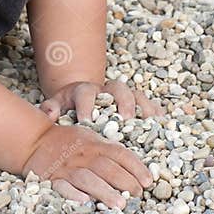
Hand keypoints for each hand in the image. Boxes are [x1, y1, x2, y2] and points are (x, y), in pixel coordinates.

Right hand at [21, 122, 153, 206]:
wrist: (35, 140)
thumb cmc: (68, 141)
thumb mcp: (89, 137)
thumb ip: (108, 150)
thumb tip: (134, 169)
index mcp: (94, 144)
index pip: (119, 153)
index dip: (135, 166)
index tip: (148, 181)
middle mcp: (83, 155)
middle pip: (106, 166)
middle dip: (125, 181)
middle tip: (138, 195)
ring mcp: (67, 168)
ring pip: (87, 178)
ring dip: (104, 191)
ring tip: (119, 205)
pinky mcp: (52, 179)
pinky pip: (62, 187)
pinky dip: (73, 194)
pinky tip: (85, 202)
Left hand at [39, 79, 164, 122]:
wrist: (84, 98)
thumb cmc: (70, 106)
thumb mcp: (58, 104)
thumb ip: (51, 108)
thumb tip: (48, 113)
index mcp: (86, 91)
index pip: (86, 94)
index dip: (86, 106)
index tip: (86, 120)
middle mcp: (107, 90)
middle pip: (117, 90)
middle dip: (122, 103)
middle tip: (125, 118)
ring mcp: (125, 95)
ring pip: (137, 95)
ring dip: (144, 107)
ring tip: (150, 122)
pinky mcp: (138, 103)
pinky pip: (150, 105)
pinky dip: (157, 113)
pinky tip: (164, 124)